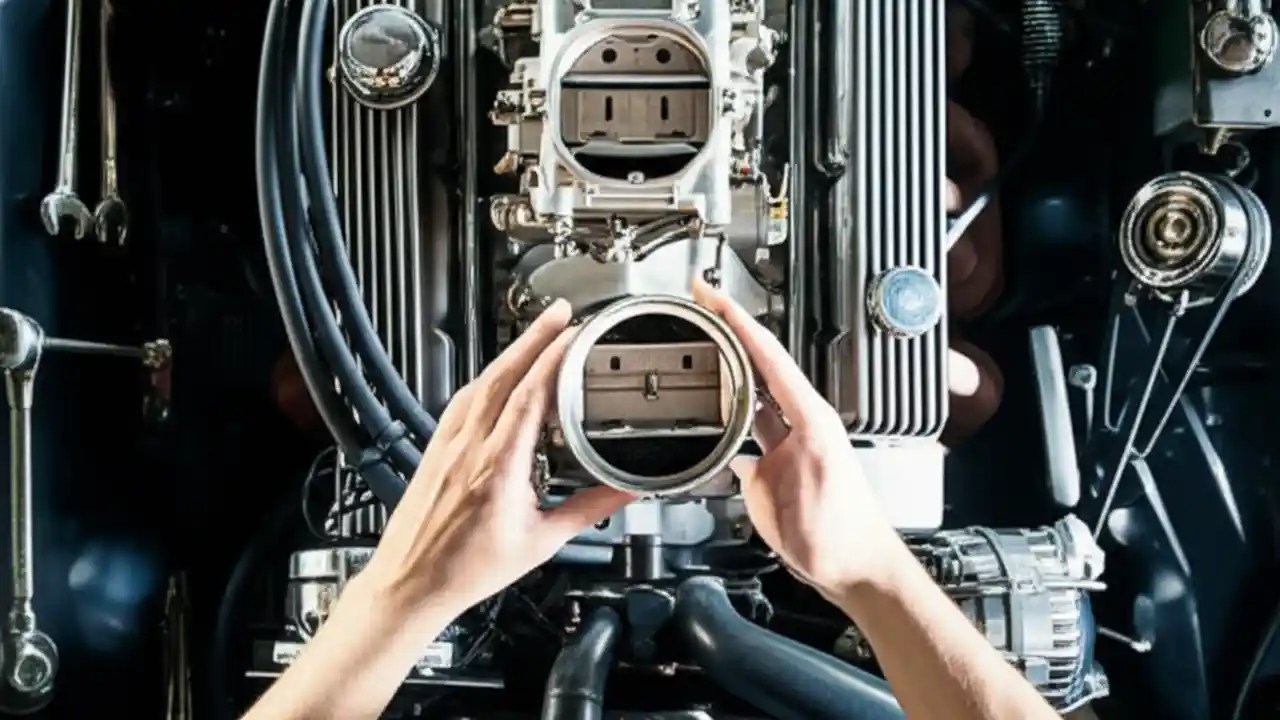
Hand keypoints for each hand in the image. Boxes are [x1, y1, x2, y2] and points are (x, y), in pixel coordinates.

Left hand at [358, 300, 634, 622]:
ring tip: (537, 335)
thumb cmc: (464, 570)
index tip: (574, 335)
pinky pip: (464, 400)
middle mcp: (468, 447)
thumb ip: (587, 510)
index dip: (553, 358)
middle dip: (534, 338)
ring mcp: (447, 444)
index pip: (529, 396)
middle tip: (560, 313)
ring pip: (480, 382)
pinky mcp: (435, 448)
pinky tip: (499, 376)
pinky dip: (488, 379)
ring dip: (511, 353)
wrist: (411, 584)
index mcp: (497, 467)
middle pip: (503, 375)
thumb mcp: (540, 542)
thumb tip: (624, 492)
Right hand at [692, 280, 901, 597]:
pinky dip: (730, 415)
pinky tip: (713, 413)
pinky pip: (750, 429)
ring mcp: (789, 444)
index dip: (738, 321)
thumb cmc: (840, 535)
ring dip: (729, 370)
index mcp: (810, 417)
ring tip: (700, 349)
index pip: (769, 354)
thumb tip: (739, 461)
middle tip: (700, 310)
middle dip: (730, 334)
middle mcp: (801, 424)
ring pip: (753, 394)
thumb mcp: (792, 497)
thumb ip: (761, 473)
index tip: (714, 296)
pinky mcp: (780, 465)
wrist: (857, 568)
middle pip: (759, 365)